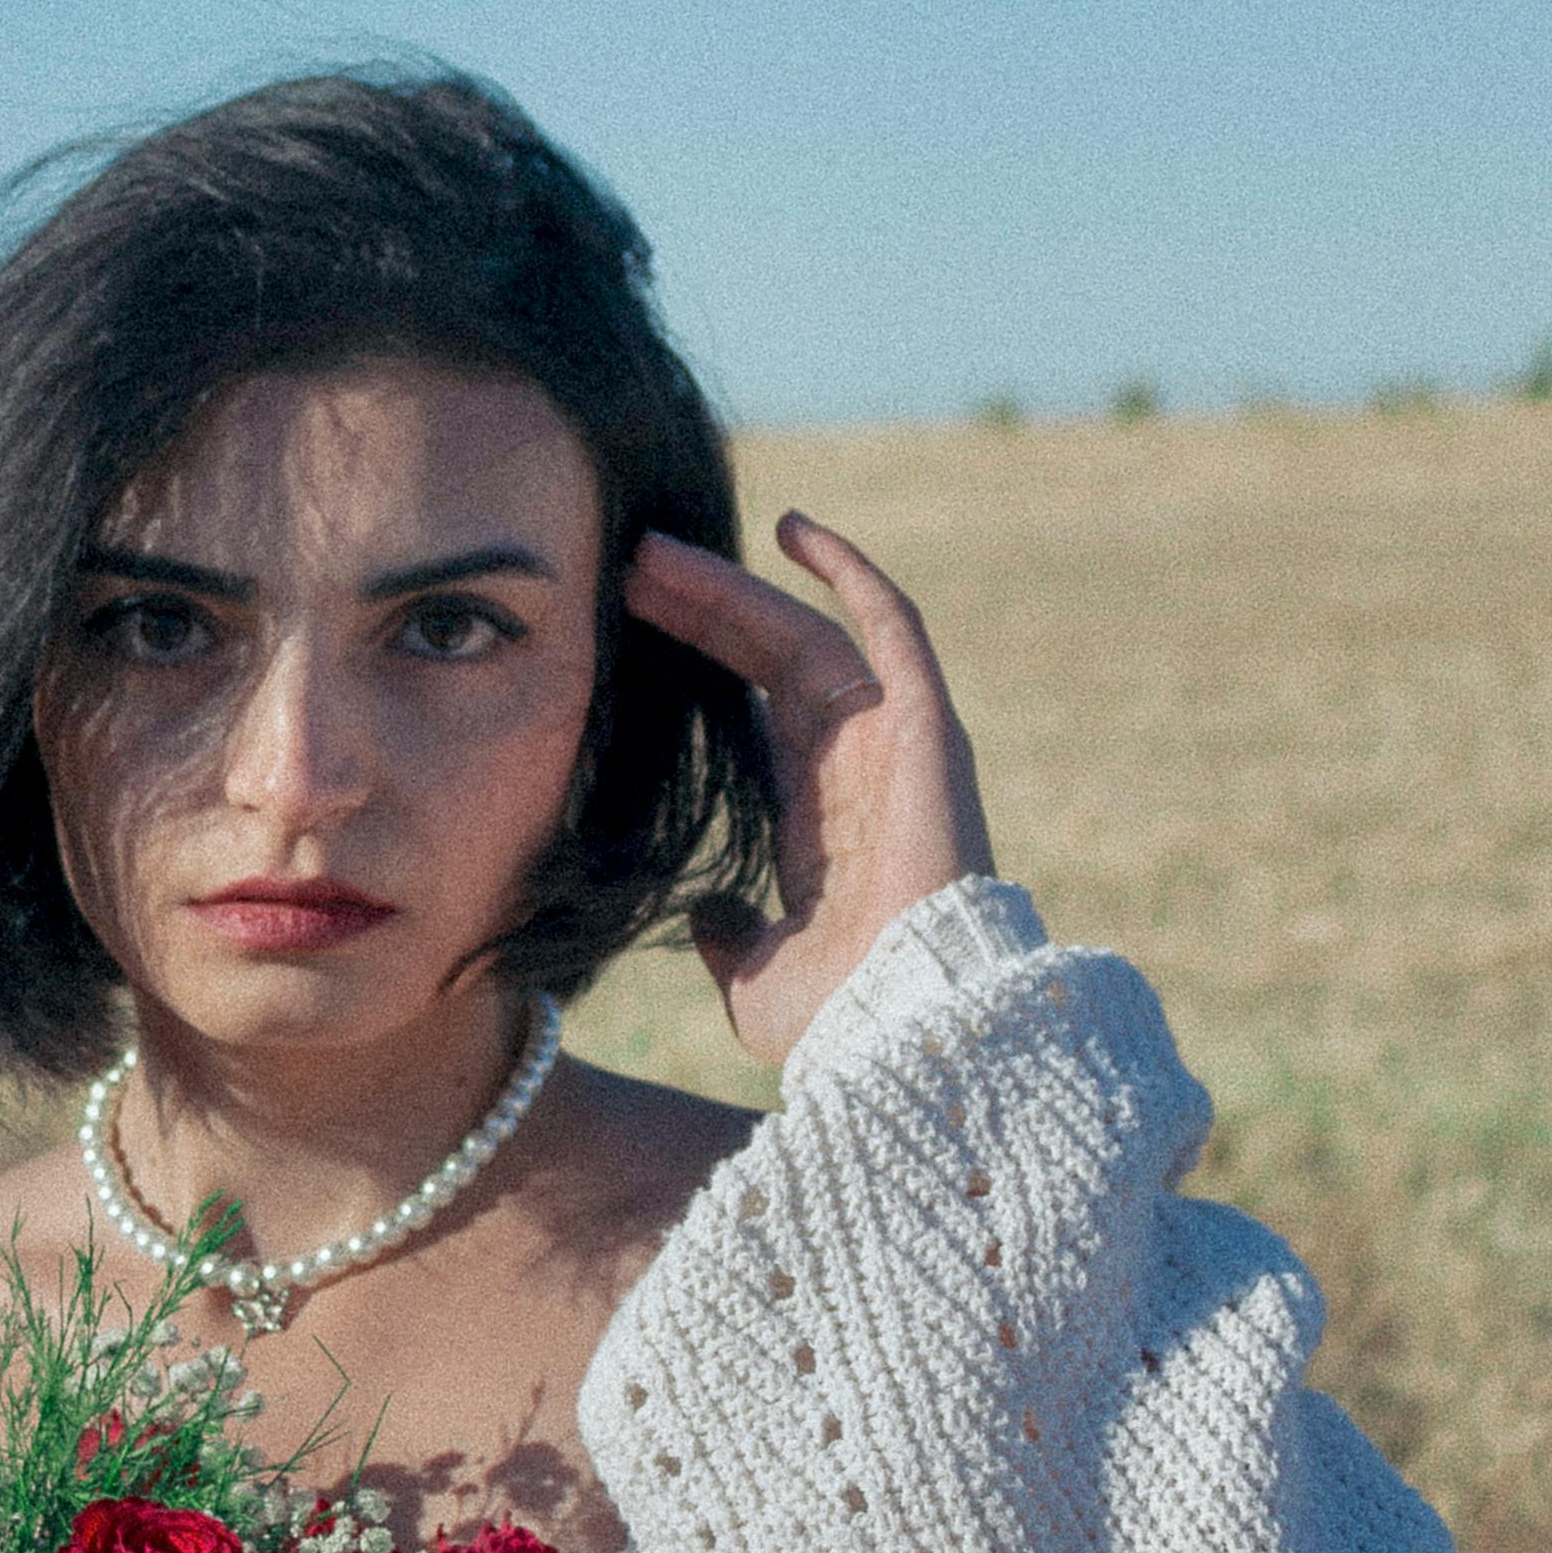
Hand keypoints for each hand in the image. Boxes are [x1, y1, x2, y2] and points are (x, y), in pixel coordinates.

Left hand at [626, 512, 993, 1068]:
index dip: (701, 657)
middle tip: (627, 565)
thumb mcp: (754, 973)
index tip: (629, 618)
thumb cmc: (838, 1016)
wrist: (900, 1023)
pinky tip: (790, 529)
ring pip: (807, 634)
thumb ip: (728, 933)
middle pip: (771, 659)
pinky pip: (890, 626)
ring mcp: (892, 742)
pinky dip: (848, 572)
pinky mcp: (924, 725)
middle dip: (701, 610)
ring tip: (657, 552)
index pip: (756, 709)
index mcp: (819, 819)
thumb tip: (706, 911)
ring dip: (736, 589)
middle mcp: (856, 768)